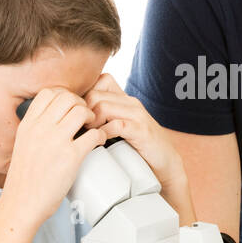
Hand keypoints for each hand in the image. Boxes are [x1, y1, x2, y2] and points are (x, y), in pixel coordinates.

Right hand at [2, 87, 106, 227]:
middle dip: (81, 104)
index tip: (71, 106)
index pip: (48, 93)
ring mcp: (55, 141)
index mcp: (27, 125)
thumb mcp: (23, 145)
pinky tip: (98, 141)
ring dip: (92, 117)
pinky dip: (101, 135)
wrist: (21, 204)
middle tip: (85, 117)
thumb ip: (36, 129)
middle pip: (67, 97)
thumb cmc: (24, 180)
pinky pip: (93, 134)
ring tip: (92, 127)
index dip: (64, 95)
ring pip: (81, 111)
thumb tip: (53, 119)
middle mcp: (40, 129)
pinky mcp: (70, 157)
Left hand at [84, 74, 190, 204]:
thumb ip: (104, 118)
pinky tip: (102, 142)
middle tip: (83, 129)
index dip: (86, 95)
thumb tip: (75, 118)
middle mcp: (131, 102)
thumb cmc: (137, 147)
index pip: (100, 80)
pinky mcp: (141, 131)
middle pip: (95, 94)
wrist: (165, 162)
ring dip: (92, 123)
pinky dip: (104, 134)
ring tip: (91, 136)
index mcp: (125, 99)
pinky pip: (116, 125)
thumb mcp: (120, 127)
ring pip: (102, 107)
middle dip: (84, 112)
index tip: (82, 115)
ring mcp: (138, 115)